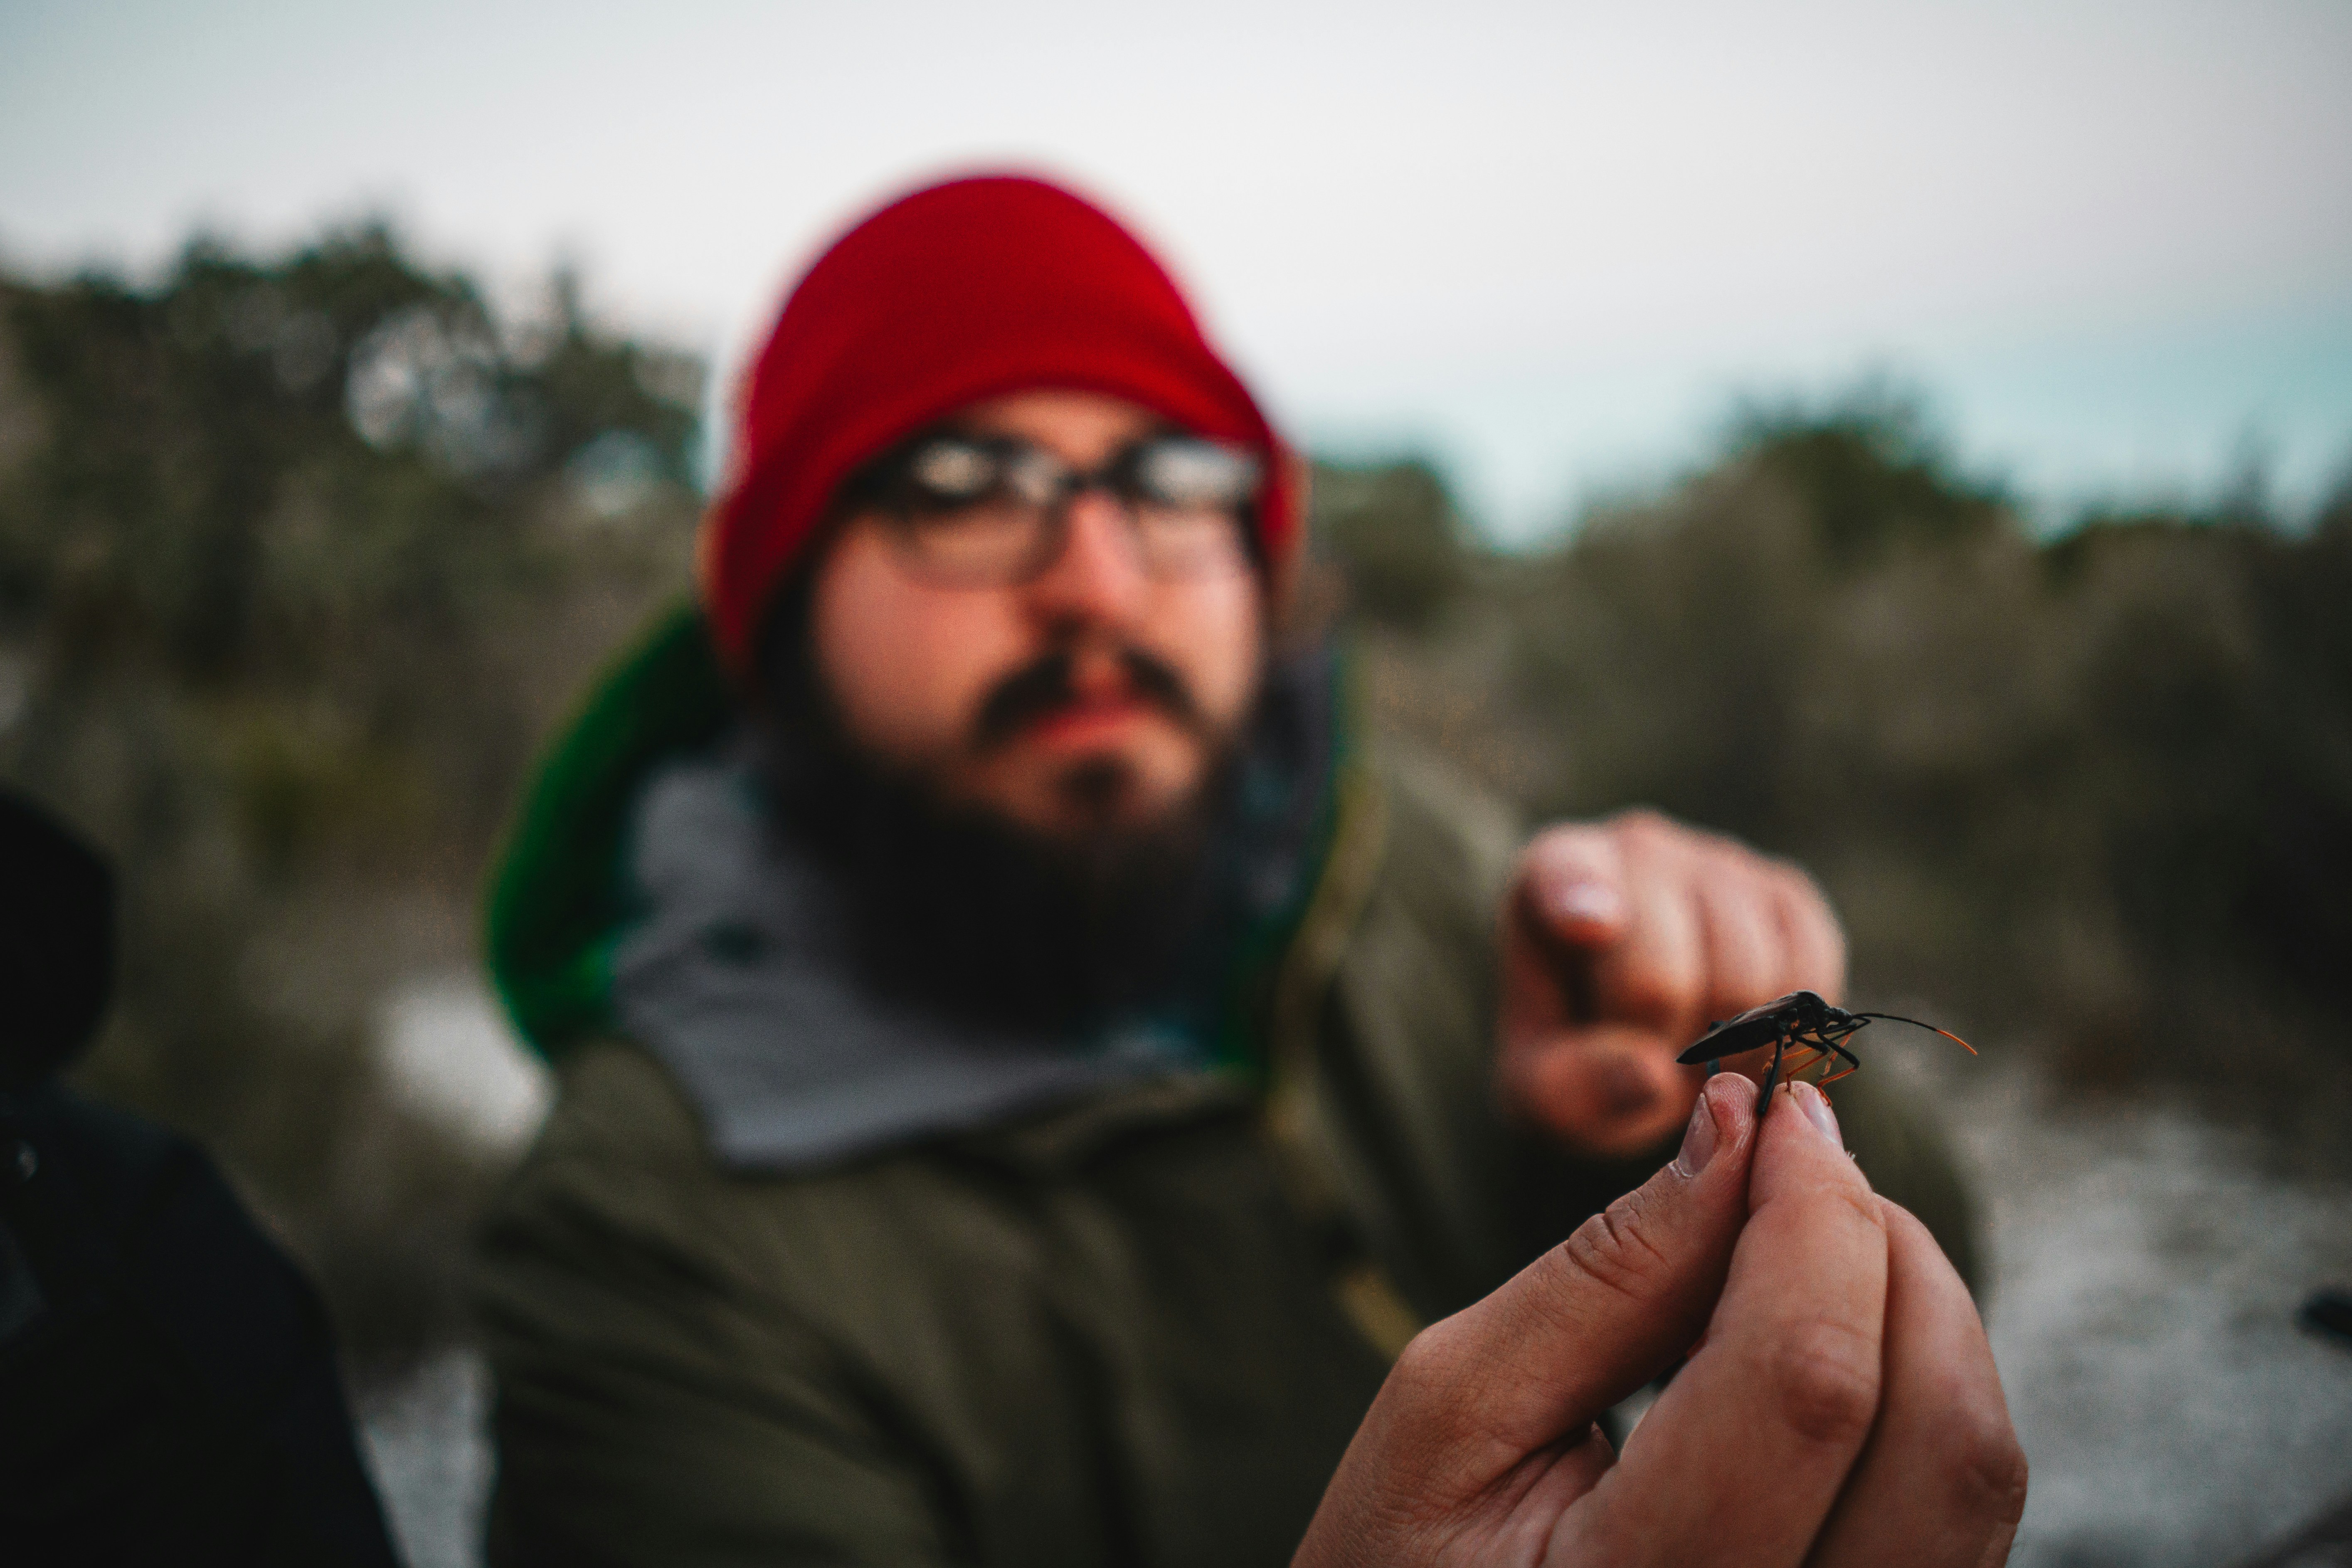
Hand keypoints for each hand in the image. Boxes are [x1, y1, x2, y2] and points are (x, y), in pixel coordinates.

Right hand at [1294, 1075, 2026, 1567]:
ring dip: (1914, 1314)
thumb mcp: (1453, 1407)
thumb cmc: (1410, 1559)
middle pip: (1938, 1432)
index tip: (1779, 1106)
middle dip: (1886, 1250)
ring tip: (1797, 1250)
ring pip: (1973, 1476)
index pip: (1803, 1381)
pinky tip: (1816, 1349)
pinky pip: (1957, 1513)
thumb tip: (1733, 1132)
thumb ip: (1604, 1275)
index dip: (1813, 1212)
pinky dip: (1913, 1392)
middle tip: (1796, 1165)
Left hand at [1498, 810, 1844, 1156]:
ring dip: (1725, 1044)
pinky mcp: (1788, 892)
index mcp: (1553, 871)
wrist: (1645, 1032)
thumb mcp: (1542, 1089)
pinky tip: (1744, 1031)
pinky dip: (1782, 1028)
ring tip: (1692, 1042)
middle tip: (1650, 1054)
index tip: (1588, 928)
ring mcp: (1721, 860)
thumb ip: (1569, 1089)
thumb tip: (1650, 1073)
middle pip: (1659, 973)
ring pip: (1745, 979)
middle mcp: (1638, 846)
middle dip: (1655, 1044)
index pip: (1566, 877)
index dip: (1579, 900)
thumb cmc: (1577, 1052)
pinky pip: (1805, 977)